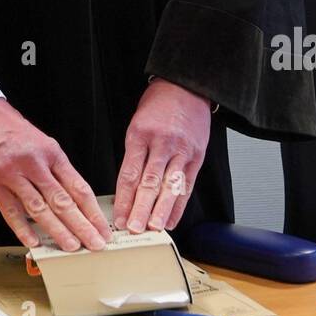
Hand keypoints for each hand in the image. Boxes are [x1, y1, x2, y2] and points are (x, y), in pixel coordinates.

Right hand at [0, 100, 113, 252]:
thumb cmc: (8, 126)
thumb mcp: (39, 140)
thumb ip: (53, 167)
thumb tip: (70, 198)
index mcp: (50, 152)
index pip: (77, 186)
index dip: (92, 210)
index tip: (102, 227)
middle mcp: (34, 163)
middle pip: (62, 200)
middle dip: (81, 225)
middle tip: (95, 243)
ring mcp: (13, 174)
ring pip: (39, 208)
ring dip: (57, 230)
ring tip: (71, 246)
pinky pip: (10, 210)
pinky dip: (22, 228)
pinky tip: (32, 241)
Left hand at [113, 79, 211, 234]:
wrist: (186, 87)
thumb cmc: (158, 106)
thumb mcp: (137, 124)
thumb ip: (134, 154)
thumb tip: (127, 189)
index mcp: (140, 134)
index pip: (130, 172)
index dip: (124, 198)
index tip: (118, 216)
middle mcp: (161, 143)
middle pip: (149, 182)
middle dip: (141, 208)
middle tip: (134, 228)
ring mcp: (181, 150)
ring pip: (169, 186)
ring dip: (161, 210)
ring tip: (154, 228)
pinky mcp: (197, 156)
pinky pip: (187, 184)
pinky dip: (179, 204)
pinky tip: (172, 218)